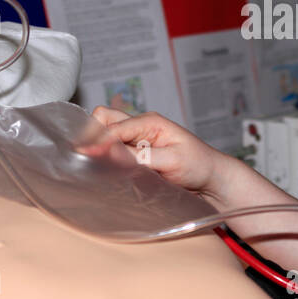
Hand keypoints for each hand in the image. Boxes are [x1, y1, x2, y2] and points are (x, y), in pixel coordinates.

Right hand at [89, 106, 230, 200]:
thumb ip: (142, 157)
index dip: (99, 142)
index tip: (85, 155)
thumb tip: (113, 155)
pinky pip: (112, 150)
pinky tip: (104, 169)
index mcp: (150, 122)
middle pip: (104, 119)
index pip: (115, 127)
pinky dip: (104, 157)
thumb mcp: (172, 160)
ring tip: (93, 163)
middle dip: (92, 133)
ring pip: (105, 133)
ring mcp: (136, 140)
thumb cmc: (198, 165)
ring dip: (98, 145)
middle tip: (87, 155)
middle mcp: (140, 127)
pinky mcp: (135, 155)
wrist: (212, 179)